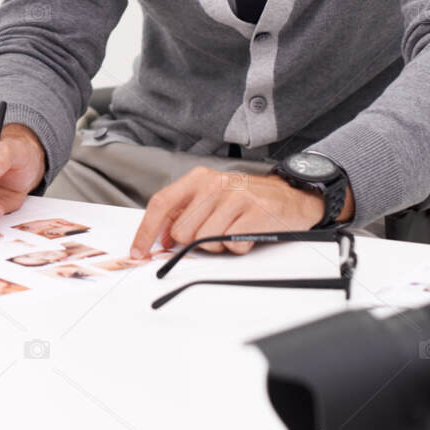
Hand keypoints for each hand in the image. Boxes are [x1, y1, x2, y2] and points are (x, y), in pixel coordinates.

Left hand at [130, 168, 326, 257]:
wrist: (290, 196)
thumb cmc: (247, 199)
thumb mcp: (212, 196)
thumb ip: (185, 212)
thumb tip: (160, 238)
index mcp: (199, 178)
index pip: (162, 204)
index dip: (146, 230)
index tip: (138, 251)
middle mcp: (215, 184)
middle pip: (182, 231)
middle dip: (194, 242)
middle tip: (213, 233)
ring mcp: (235, 198)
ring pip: (205, 241)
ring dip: (217, 246)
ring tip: (232, 232)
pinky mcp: (253, 214)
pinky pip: (231, 246)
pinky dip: (237, 248)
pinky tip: (246, 234)